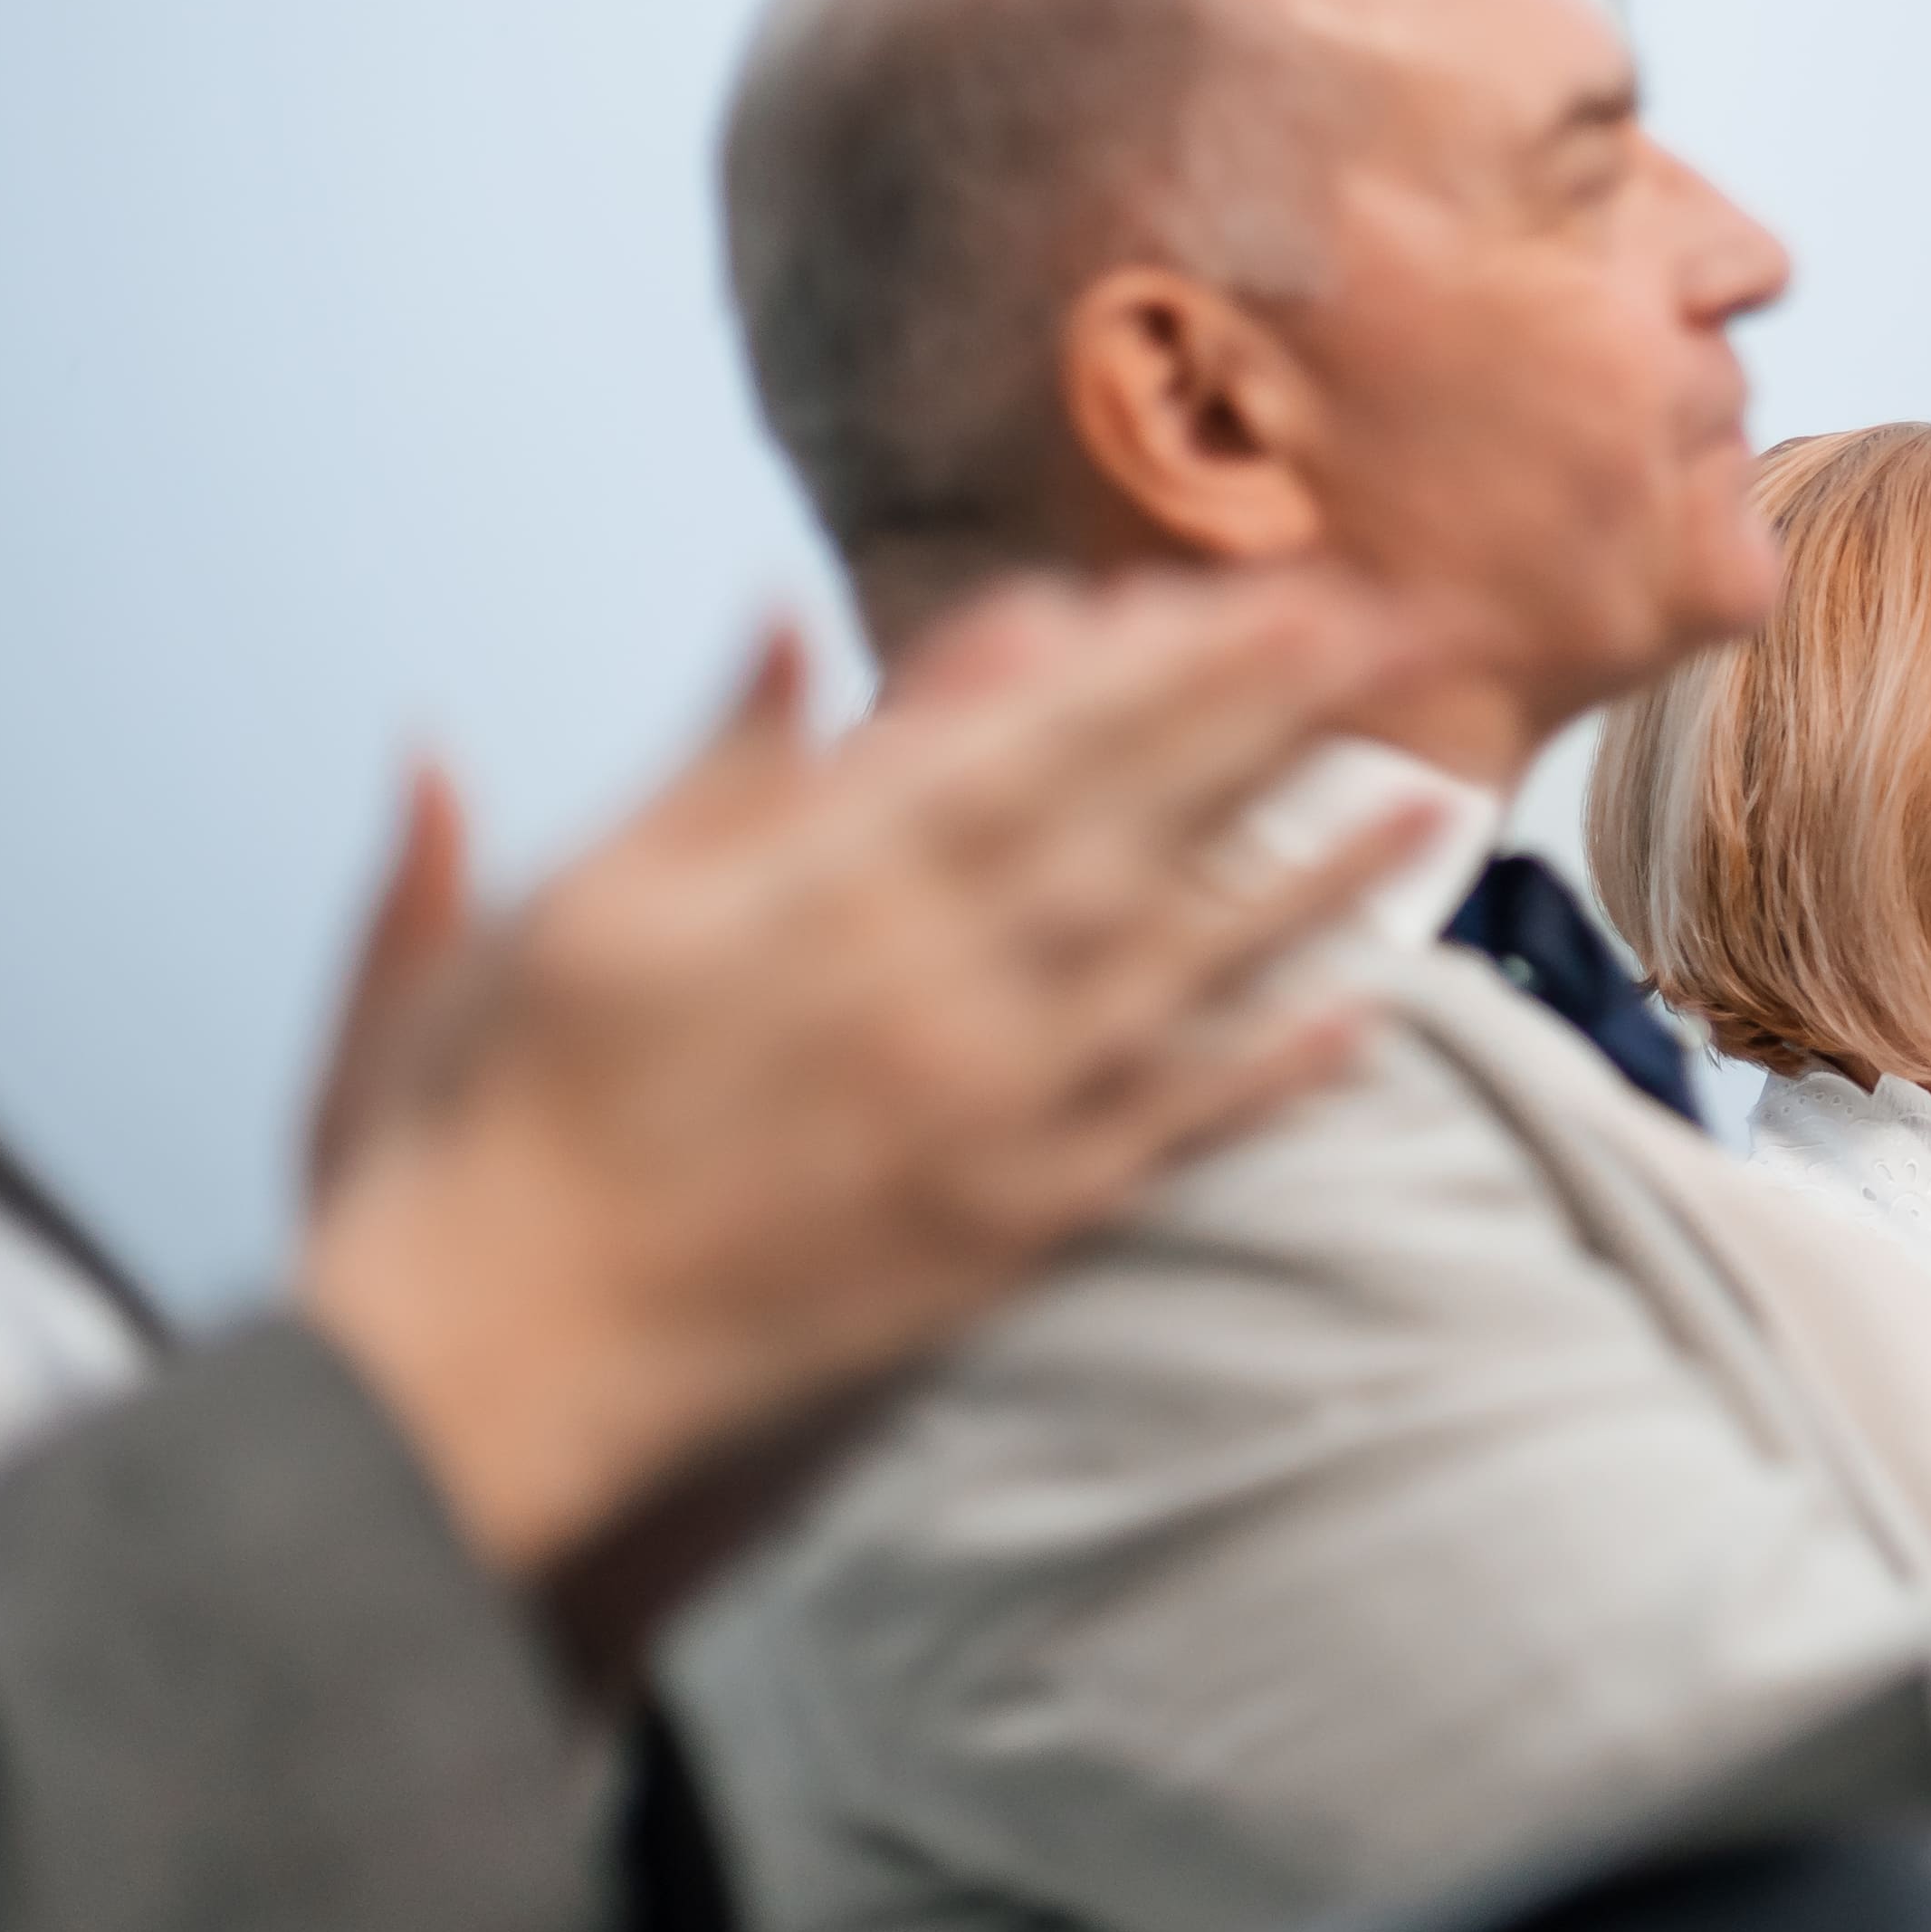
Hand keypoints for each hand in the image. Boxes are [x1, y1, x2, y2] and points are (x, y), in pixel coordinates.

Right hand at [297, 569, 1433, 1673]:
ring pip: (1192, 968)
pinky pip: (1171, 1135)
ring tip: (1432, 800)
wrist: (498, 1342)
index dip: (1174, 658)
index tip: (1275, 589)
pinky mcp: (1009, 1227)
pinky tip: (1365, 1015)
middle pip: (1147, 823)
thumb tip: (787, 607)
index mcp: (827, 889)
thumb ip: (718, 759)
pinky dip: (1273, 1071)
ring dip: (1321, 880)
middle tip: (1405, 632)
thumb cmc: (504, 1104)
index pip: (1042, 739)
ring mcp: (989, 1113)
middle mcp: (937, 986)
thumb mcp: (588, 895)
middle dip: (1281, 720)